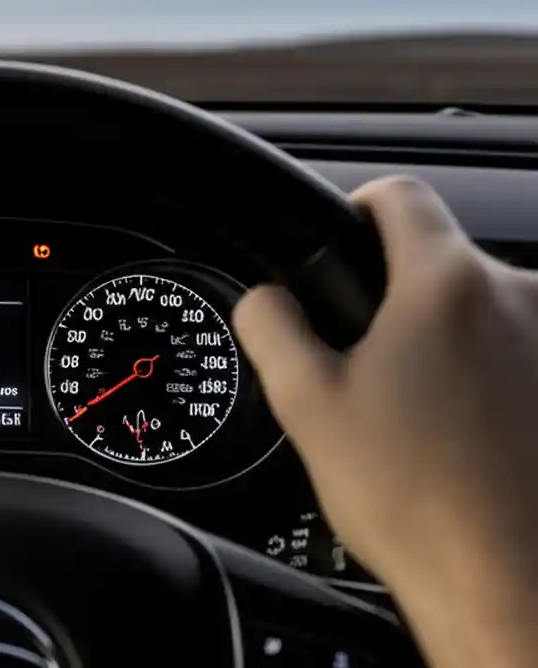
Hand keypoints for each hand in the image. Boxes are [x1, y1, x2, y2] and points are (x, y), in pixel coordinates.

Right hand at [234, 176, 537, 667]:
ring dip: (453, 346)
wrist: (509, 581)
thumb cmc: (416, 499)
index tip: (343, 246)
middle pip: (443, 261)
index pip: (397, 196)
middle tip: (370, 371)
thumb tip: (264, 299)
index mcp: (446, 283)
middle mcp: (522, 294)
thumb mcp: (304, 403)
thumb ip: (271, 326)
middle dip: (401, 303)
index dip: (356, 211)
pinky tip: (469, 439)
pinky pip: (523, 354)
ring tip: (424, 422)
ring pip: (487, 314)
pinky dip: (496, 379)